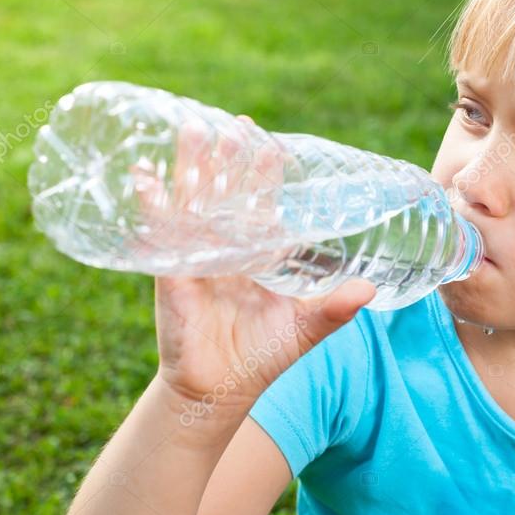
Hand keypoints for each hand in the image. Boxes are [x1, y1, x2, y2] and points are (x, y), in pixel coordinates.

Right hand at [130, 113, 376, 413]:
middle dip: (229, 159)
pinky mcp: (170, 273)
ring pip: (194, 202)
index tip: (271, 143)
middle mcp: (227, 249)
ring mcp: (197, 257)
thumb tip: (370, 290)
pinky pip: (159, 234)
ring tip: (193, 128)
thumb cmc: (263, 356)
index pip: (263, 204)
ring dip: (193, 167)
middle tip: (234, 123)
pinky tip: (144, 176)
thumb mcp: (304, 329)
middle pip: (226, 193)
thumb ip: (335, 308)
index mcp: (259, 254)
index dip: (266, 175)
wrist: (220, 390)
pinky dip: (152, 205)